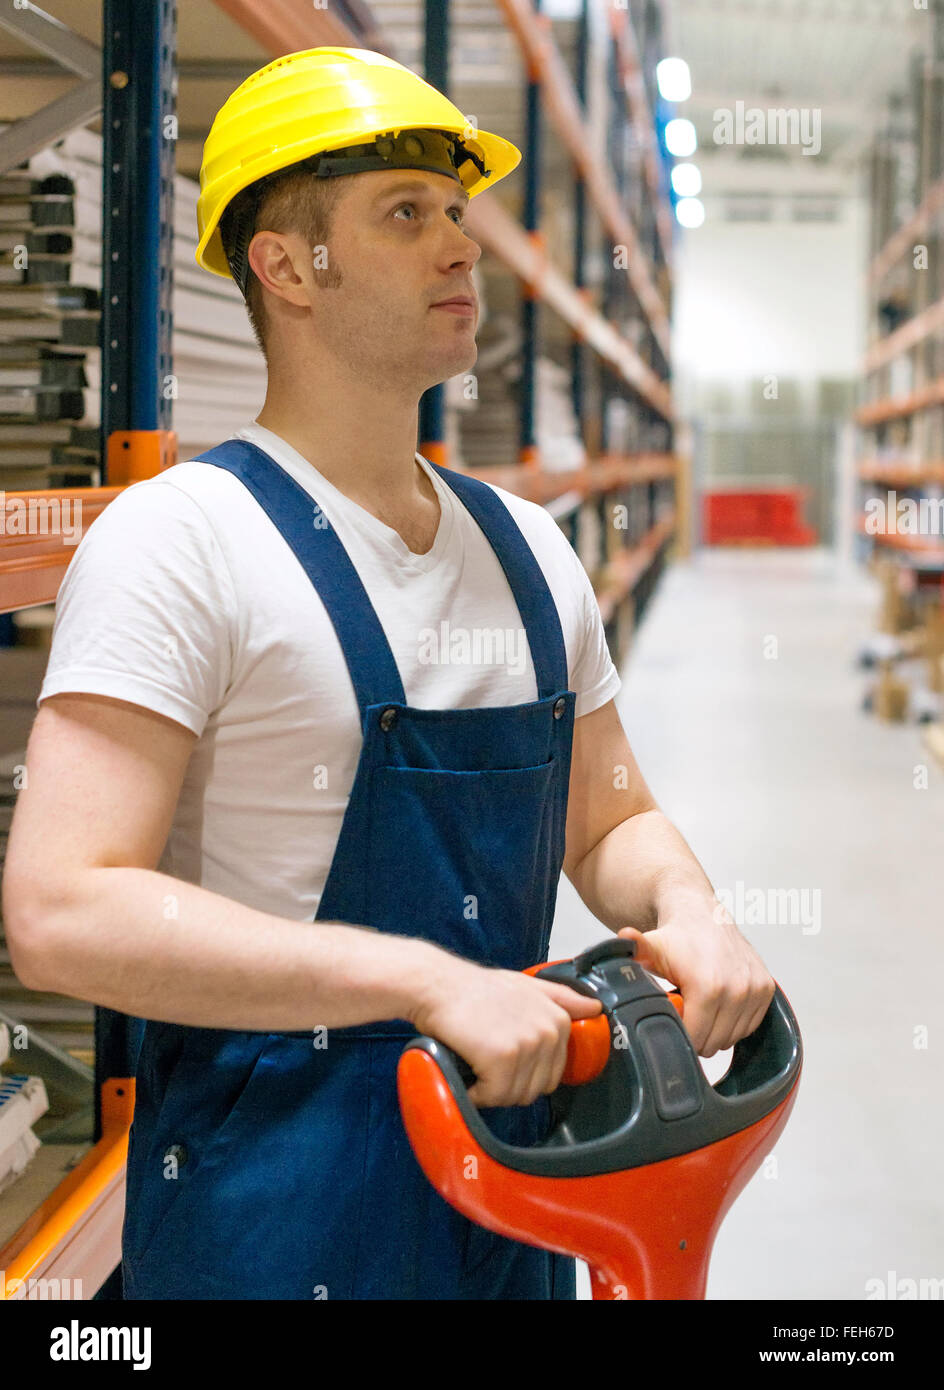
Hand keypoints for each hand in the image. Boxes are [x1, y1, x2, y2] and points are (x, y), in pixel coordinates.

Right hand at [407, 956, 602, 1107]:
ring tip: (476, 1061)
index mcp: (559, 1020)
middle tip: (485, 1060)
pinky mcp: (504, 1057)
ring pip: (515, 1096)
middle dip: (507, 1084)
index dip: (522, 1074)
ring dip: (490, 1089)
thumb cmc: (476, 990)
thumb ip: (562, 998)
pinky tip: (467, 1070)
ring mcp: (528, 1044)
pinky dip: (477, 1092)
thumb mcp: (526, 986)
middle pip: (534, 1089)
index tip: (501, 1057)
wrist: (439, 985)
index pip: (551, 1076)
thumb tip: (596, 1007)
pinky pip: (495, 1095)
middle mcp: (550, 1032)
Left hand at [616, 897, 775, 1056]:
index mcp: (709, 987)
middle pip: (713, 1043)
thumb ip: (635, 949)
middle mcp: (738, 990)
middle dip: (696, 1033)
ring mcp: (756, 990)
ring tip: (700, 1003)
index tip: (671, 1017)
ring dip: (715, 1029)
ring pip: (732, 1038)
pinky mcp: (767, 989)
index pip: (695, 1040)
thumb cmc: (677, 937)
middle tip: (685, 1009)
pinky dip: (733, 1021)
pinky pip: (748, 1027)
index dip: (678, 1034)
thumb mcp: (651, 946)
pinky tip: (718, 1002)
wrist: (703, 915)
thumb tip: (624, 938)